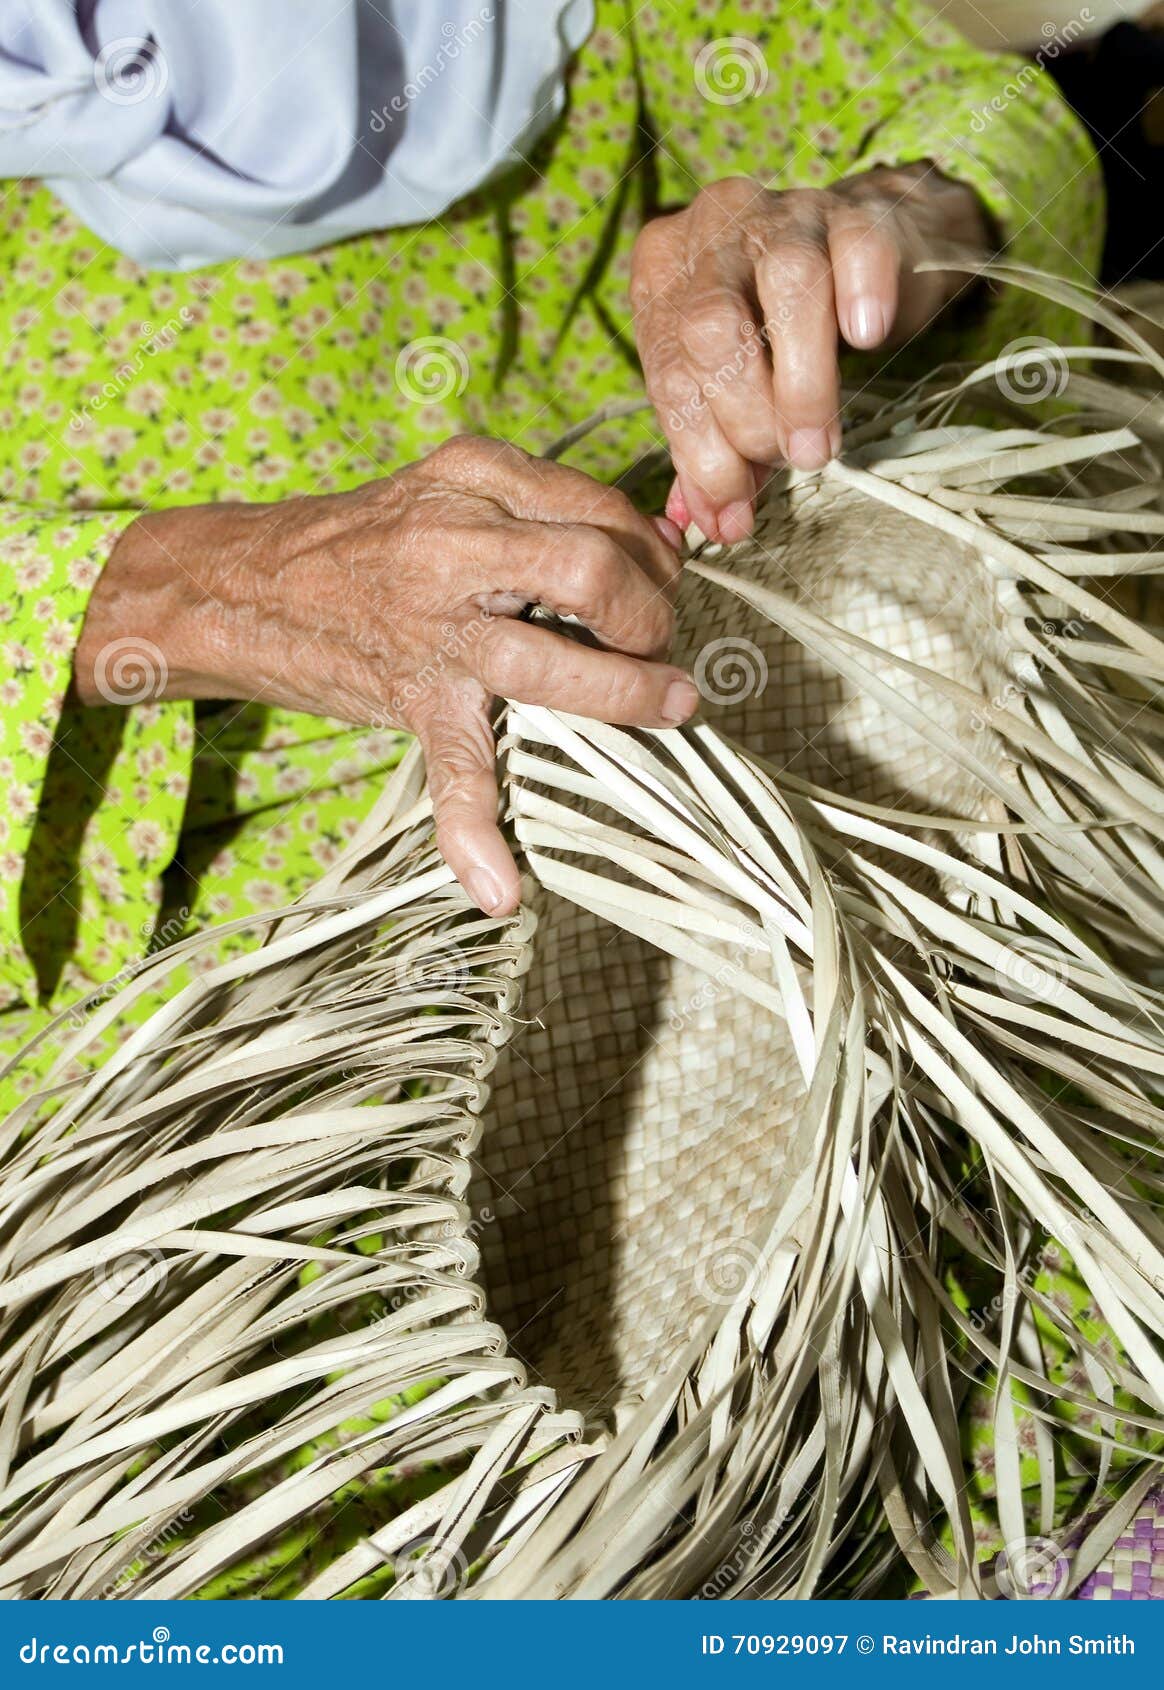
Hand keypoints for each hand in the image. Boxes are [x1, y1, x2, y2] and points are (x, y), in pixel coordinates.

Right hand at [74, 436, 694, 915]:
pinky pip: (453, 769)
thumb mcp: (453, 493)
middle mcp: (456, 542)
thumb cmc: (366, 543)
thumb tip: (651, 550)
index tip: (662, 583)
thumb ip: (541, 511)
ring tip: (666, 706)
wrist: (240, 585)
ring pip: (551, 660)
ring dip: (627, 692)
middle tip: (659, 644)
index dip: (651, 555)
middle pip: (596, 570)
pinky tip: (500, 886)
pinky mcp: (410, 696)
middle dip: (651, 615)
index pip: (602, 509)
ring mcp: (432, 626)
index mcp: (475, 477)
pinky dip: (475, 834)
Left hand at [630, 163, 990, 540]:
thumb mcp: (727, 392)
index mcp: (663, 277)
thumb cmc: (774, 332)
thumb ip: (712, 453)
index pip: (670, 375)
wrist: (858, 254)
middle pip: (713, 329)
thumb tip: (717, 525)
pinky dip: (862, 294)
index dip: (701, 456)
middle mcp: (712, 231)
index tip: (735, 514)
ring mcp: (784, 212)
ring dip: (803, 383)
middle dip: (747, 417)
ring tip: (819, 444)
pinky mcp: (856, 209)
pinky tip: (864, 337)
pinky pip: (859, 244)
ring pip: (786, 285)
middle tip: (786, 465)